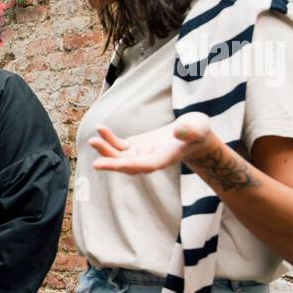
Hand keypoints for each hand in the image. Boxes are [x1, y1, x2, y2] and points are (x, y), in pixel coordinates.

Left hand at [88, 113, 213, 174]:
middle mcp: (150, 159)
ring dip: (106, 150)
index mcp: (165, 158)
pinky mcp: (136, 146)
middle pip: (129, 165)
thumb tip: (177, 131)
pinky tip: (101, 129)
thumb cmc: (198, 131)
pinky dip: (109, 139)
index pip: (146, 165)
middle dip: (113, 163)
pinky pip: (119, 145)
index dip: (131, 165)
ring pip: (120, 156)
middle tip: (96, 163)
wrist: (193, 134)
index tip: (117, 165)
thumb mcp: (198, 126)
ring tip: (93, 140)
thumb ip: (190, 130)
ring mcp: (141, 154)